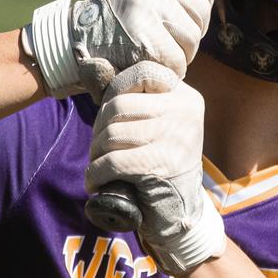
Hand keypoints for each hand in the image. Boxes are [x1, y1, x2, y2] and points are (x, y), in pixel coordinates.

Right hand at [24, 0, 234, 99]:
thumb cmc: (119, 16)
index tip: (168, 13)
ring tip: (149, 49)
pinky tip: (145, 64)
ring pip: (192, 40)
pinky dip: (166, 71)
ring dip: (177, 55)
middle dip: (185, 34)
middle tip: (155, 36)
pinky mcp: (143, 35)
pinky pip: (177, 61)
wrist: (72, 42)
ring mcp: (146, 3)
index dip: (194, 6)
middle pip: (201, 14)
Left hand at [84, 62, 223, 273]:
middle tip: (98, 149)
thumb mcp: (150, 125)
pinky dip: (96, 173)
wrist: (180, 213)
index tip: (109, 118)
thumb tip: (91, 65)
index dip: (114, 92)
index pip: (141, 73)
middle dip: (99, 129)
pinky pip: (114, 161)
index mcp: (186, 96)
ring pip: (113, 133)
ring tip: (98, 165)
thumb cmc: (160, 163)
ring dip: (96, 154)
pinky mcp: (165, 165)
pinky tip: (95, 182)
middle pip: (119, 104)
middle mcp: (186, 112)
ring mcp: (178, 138)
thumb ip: (127, 96)